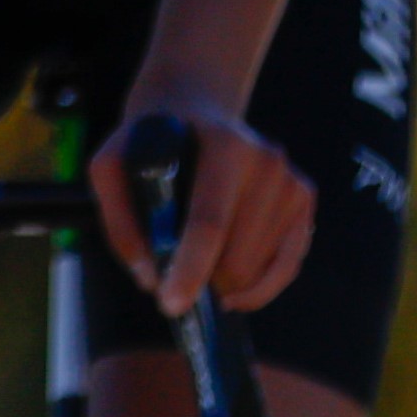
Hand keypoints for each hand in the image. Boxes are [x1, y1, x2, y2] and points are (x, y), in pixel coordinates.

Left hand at [90, 93, 313, 317]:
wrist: (194, 112)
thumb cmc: (151, 146)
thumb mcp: (112, 166)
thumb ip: (120, 221)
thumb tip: (150, 277)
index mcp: (223, 148)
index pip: (209, 222)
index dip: (190, 268)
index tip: (171, 305)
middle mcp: (266, 163)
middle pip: (235, 260)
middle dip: (201, 279)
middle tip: (175, 267)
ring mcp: (291, 182)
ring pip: (256, 272)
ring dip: (222, 278)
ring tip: (200, 253)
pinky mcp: (303, 200)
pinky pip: (287, 267)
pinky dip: (257, 288)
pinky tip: (231, 289)